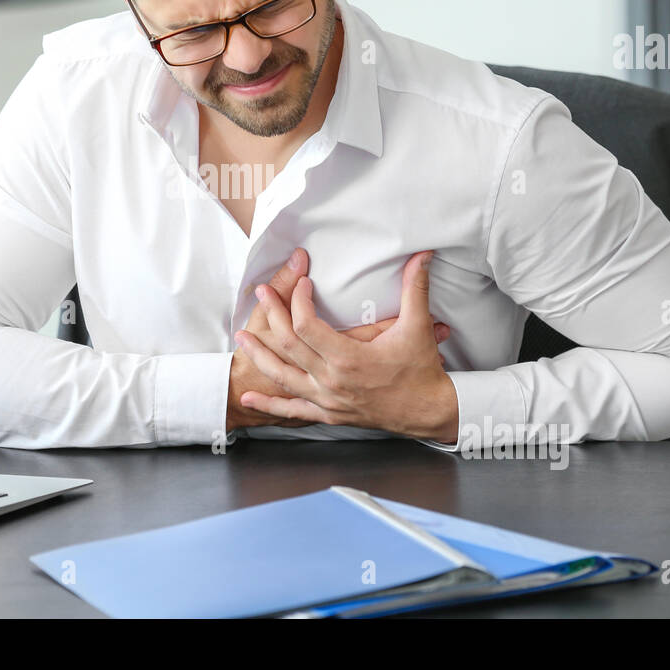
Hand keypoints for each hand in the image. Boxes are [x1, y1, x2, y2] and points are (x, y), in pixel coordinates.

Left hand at [234, 250, 458, 442]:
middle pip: (289, 345)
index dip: (298, 300)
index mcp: (348, 358)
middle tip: (261, 293)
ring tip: (242, 338)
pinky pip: (292, 410)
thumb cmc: (421, 371)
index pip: (306, 325)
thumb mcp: (417, 327)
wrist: (428, 412)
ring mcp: (327, 400)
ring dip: (259, 355)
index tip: (302, 283)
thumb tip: (422, 256)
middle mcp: (331, 380)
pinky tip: (248, 398)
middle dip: (271, 316)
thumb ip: (416, 288)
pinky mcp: (328, 413)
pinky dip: (269, 404)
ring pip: (282, 376)